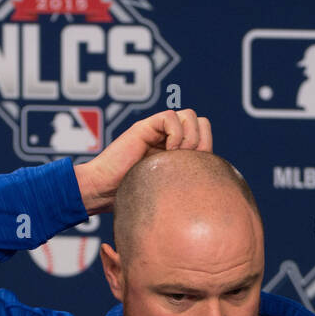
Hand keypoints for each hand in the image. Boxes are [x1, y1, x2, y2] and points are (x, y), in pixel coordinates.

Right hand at [74, 108, 211, 214]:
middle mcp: (168, 139)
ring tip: (176, 157)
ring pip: (190, 116)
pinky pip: (170, 117)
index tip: (196, 171)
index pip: (206, 137)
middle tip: (187, 162)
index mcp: (176, 153)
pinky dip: (175, 134)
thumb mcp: (167, 194)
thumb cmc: (130, 199)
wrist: (102, 192)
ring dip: (189, 137)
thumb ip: (184, 186)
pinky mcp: (144, 128)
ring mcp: (157, 132)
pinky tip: (166, 153)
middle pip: (202, 123)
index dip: (207, 149)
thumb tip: (212, 190)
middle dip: (202, 142)